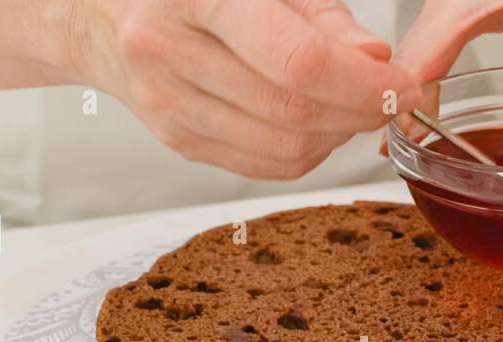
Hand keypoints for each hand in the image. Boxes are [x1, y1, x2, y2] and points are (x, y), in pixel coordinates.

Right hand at [74, 0, 422, 178]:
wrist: (100, 10)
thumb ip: (320, 15)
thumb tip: (376, 60)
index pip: (294, 61)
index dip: (361, 83)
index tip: (402, 84)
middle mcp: (167, 52)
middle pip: (292, 112)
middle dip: (359, 111)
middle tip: (392, 97)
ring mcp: (168, 105)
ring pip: (283, 149)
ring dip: (337, 135)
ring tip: (354, 105)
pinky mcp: (177, 140)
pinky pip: (263, 165)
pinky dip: (307, 152)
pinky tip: (317, 122)